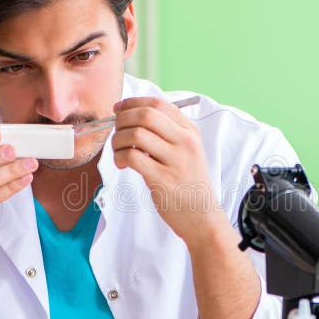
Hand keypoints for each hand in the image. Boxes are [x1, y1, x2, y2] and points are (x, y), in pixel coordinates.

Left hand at [111, 97, 225, 245]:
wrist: (202, 216)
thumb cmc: (188, 183)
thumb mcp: (187, 151)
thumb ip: (167, 132)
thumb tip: (131, 115)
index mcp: (189, 131)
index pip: (158, 104)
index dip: (133, 103)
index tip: (119, 109)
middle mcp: (185, 142)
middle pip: (146, 115)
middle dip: (122, 119)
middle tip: (117, 132)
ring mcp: (175, 160)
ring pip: (136, 134)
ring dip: (118, 140)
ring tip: (119, 151)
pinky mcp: (163, 179)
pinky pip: (132, 157)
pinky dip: (120, 157)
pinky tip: (122, 164)